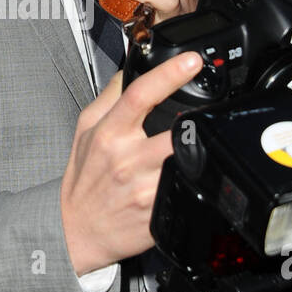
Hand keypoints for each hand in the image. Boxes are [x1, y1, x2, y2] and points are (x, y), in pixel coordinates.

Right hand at [59, 52, 201, 274]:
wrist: (77, 230)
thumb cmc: (84, 179)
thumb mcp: (85, 130)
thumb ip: (109, 96)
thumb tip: (131, 68)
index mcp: (109, 133)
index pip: (140, 95)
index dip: (169, 74)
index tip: (192, 61)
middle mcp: (127, 159)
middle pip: (175, 130)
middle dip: (199, 119)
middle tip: (214, 109)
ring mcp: (144, 187)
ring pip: (187, 160)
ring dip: (200, 149)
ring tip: (205, 142)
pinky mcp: (158, 210)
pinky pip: (187, 187)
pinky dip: (196, 176)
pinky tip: (194, 171)